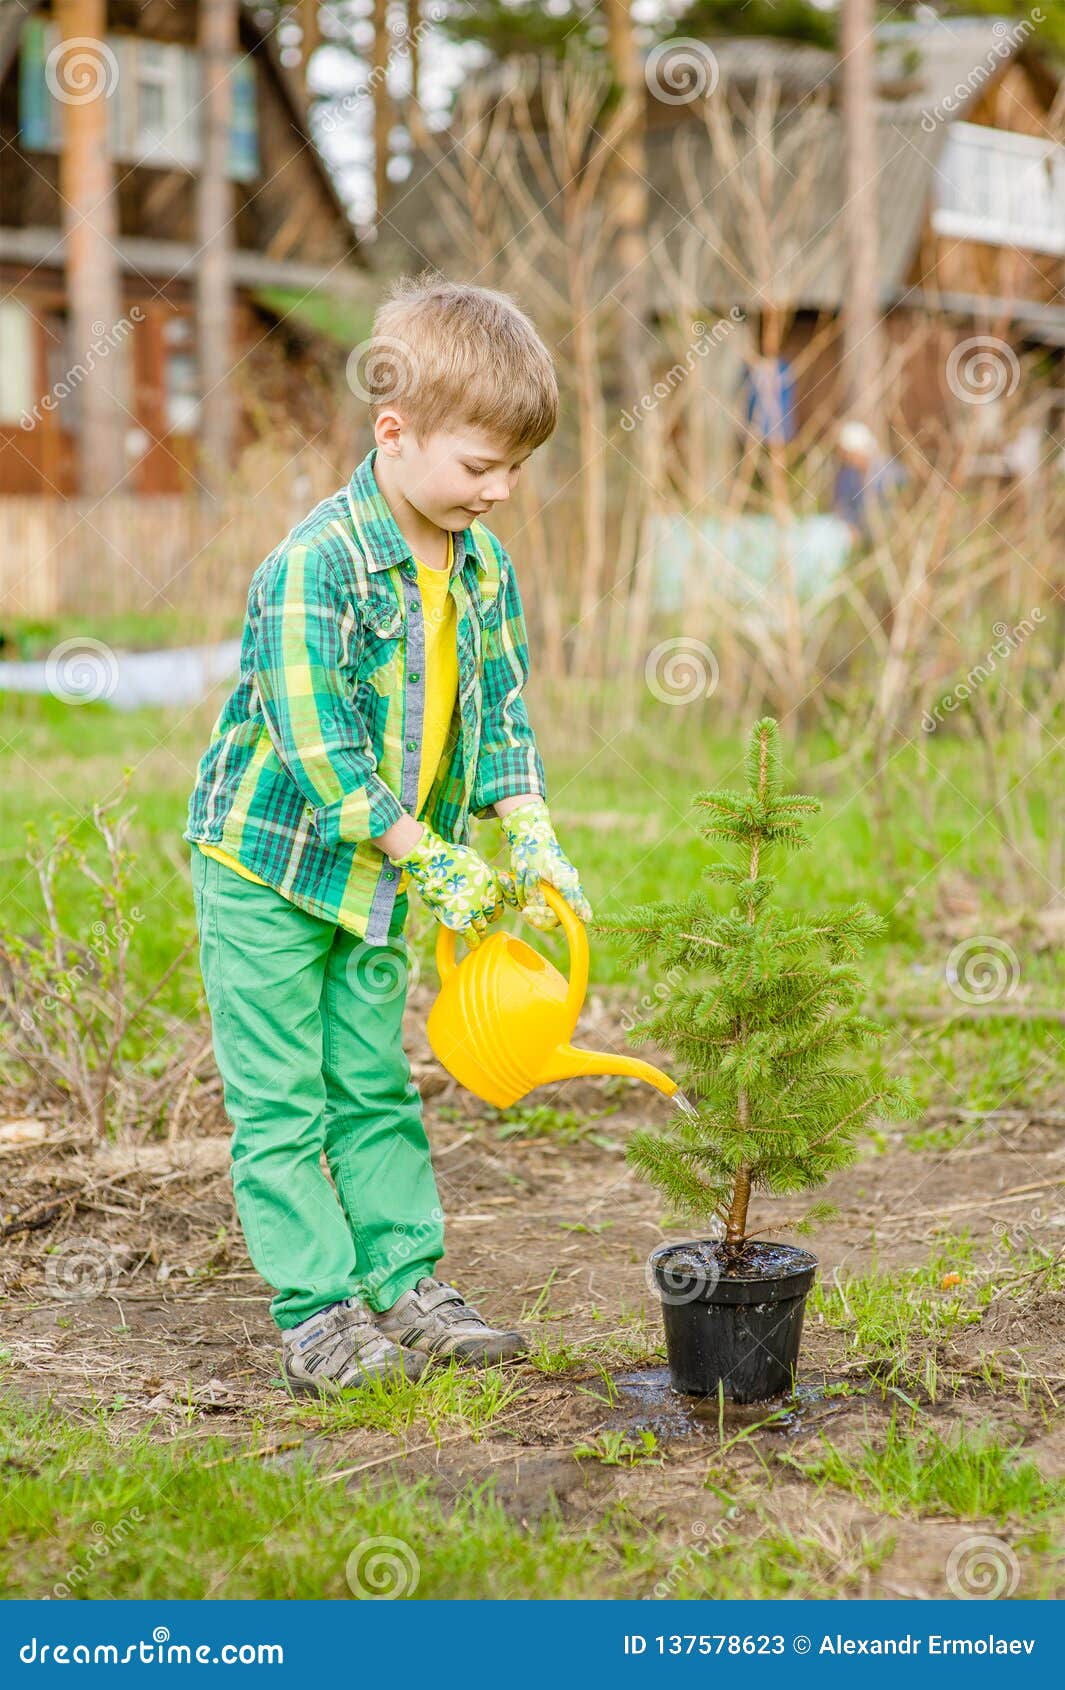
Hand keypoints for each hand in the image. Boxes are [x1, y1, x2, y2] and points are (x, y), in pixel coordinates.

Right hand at [390, 824, 508, 946]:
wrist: (432, 863)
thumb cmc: (448, 858)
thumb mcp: (472, 859)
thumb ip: (479, 870)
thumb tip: (479, 872)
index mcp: (491, 882)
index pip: (499, 901)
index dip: (492, 906)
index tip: (486, 908)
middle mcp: (486, 897)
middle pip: (492, 915)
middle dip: (485, 917)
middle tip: (477, 919)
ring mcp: (473, 909)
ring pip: (481, 927)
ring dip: (478, 929)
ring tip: (473, 932)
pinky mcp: (459, 920)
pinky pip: (470, 936)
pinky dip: (472, 941)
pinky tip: (472, 944)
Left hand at [498, 798, 591, 930]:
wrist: (530, 841)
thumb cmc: (549, 856)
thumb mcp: (561, 874)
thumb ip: (572, 894)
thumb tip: (586, 917)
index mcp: (564, 900)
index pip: (553, 921)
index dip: (542, 919)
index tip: (529, 911)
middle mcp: (551, 903)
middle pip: (535, 915)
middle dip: (529, 894)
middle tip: (530, 874)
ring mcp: (535, 899)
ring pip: (522, 904)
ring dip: (520, 883)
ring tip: (523, 865)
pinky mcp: (521, 894)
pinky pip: (511, 897)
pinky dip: (507, 886)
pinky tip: (503, 876)